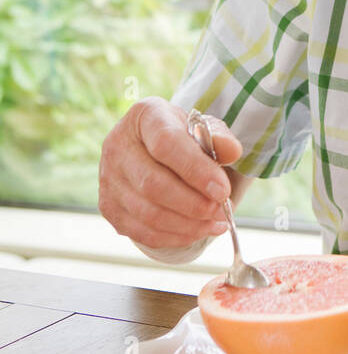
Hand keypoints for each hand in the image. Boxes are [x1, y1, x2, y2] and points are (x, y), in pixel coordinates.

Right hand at [98, 96, 242, 249]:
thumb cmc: (183, 137)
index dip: (196, 170)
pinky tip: (197, 231)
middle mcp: (118, 145)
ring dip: (188, 225)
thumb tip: (232, 151)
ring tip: (215, 223)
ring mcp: (108, 178)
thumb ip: (218, 138)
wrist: (154, 148)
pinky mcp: (108, 207)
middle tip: (222, 210)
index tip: (223, 190)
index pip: (166, 143)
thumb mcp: (203, 127)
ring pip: (148, 213)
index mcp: (145, 116)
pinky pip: (142, 232)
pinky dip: (174, 237)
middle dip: (194, 204)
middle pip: (154, 185)